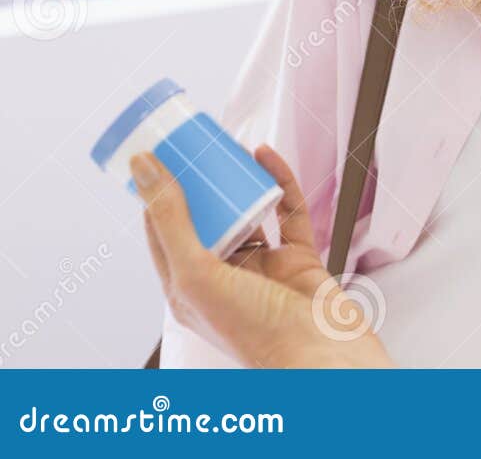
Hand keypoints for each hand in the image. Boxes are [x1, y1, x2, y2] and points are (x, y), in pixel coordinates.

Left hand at [133, 145, 391, 368]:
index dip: (157, 193)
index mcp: (187, 288)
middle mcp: (223, 276)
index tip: (155, 155)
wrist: (319, 352)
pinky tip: (267, 158)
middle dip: (200, 182)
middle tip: (195, 145)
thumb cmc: (253, 329)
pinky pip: (288, 211)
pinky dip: (279, 181)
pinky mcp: (299, 257)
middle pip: (207, 218)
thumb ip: (170, 219)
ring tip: (229, 147)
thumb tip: (144, 168)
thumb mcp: (196, 272)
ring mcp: (263, 266)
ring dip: (238, 180)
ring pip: (248, 212)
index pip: (162, 232)